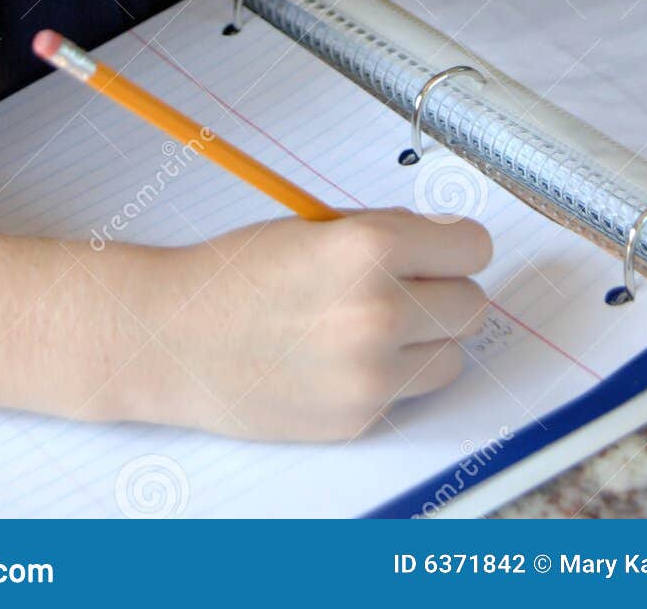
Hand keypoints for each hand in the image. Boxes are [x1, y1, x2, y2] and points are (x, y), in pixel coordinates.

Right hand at [116, 207, 491, 441]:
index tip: (442, 251)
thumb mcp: (317, 228)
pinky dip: (391, 376)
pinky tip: (341, 357)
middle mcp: (379, 311)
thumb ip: (388, 235)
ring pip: (453, 356)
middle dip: (444, 293)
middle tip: (405, 288)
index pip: (473, 247)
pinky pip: (410, 392)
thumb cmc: (237, 274)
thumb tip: (448, 246)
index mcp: (369, 247)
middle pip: (473, 305)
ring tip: (373, 326)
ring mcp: (370, 372)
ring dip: (426, 341)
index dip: (455, 247)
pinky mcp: (359, 417)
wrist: (173, 338)